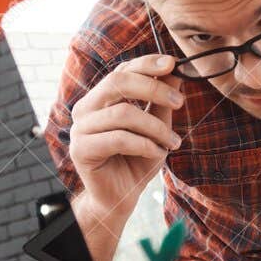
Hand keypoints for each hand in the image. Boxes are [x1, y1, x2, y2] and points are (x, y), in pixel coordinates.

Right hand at [69, 54, 184, 212]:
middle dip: (153, 88)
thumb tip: (174, 72)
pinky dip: (144, 144)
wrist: (121, 197)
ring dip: (155, 127)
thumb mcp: (156, 128)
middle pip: (117, 82)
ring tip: (172, 142)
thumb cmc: (137, 161)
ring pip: (122, 113)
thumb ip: (161, 103)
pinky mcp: (81, 149)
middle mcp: (86, 108)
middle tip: (179, 103)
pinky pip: (118, 138)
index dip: (146, 63)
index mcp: (101, 98)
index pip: (122, 70)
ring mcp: (80, 128)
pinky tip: (158, 152)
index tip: (173, 64)